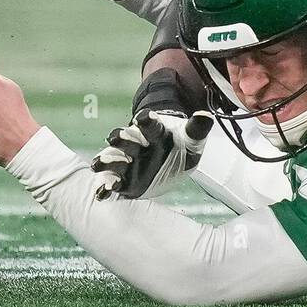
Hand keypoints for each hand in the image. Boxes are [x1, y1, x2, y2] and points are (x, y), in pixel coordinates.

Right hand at [90, 110, 214, 200]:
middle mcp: (136, 145)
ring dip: (107, 160)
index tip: (144, 117)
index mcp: (153, 132)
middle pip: (125, 139)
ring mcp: (127, 162)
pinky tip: (103, 192)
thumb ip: (197, 129)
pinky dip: (105, 186)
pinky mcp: (123, 180)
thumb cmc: (181, 147)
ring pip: (113, 159)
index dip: (146, 120)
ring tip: (101, 163)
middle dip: (122, 138)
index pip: (149, 124)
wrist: (171, 162)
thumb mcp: (192, 140)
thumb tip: (205, 115)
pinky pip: (110, 182)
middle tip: (119, 137)